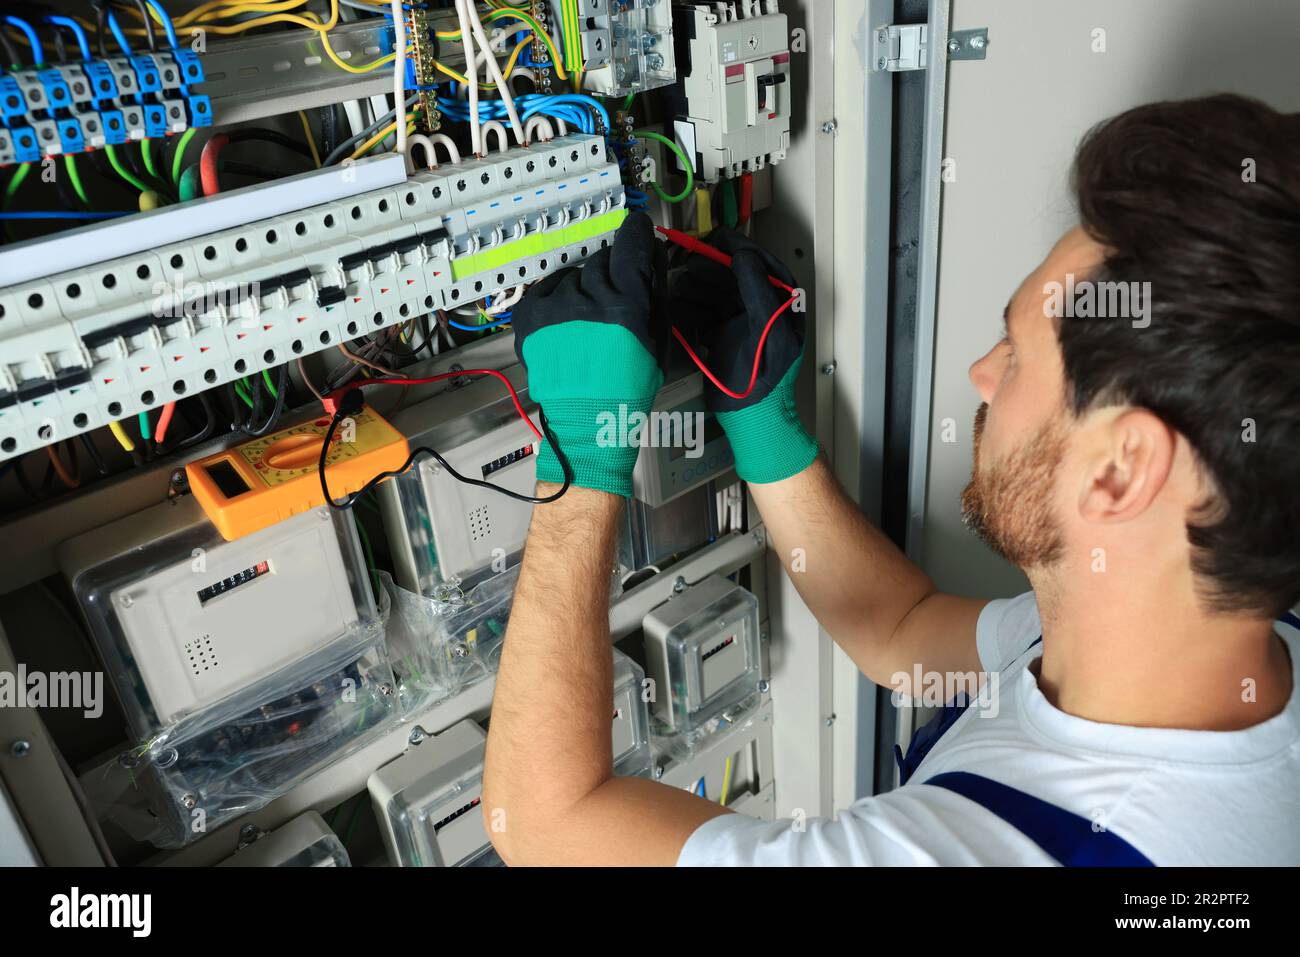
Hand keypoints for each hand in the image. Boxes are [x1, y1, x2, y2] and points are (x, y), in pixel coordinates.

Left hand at [512, 211, 666, 496]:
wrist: (587, 417)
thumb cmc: (630, 382)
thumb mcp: (657, 338)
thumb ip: (655, 292)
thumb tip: (653, 252)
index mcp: (626, 302)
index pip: (631, 243)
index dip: (637, 232)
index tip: (637, 229)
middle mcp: (588, 296)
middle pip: (602, 260)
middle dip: (610, 275)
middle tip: (612, 304)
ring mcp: (554, 304)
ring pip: (574, 274)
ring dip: (583, 289)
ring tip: (585, 323)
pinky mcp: (529, 313)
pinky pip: (548, 288)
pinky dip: (557, 299)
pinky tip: (566, 323)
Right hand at [671, 228, 818, 482]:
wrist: (751, 416)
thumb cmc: (768, 377)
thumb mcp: (770, 330)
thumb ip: (759, 291)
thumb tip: (743, 257)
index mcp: (781, 302)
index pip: (761, 264)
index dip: (739, 248)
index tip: (716, 237)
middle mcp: (760, 306)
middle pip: (733, 275)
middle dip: (711, 268)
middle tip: (690, 263)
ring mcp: (739, 319)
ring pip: (714, 290)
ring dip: (697, 287)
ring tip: (681, 286)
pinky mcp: (720, 332)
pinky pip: (703, 310)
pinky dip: (690, 307)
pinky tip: (679, 305)